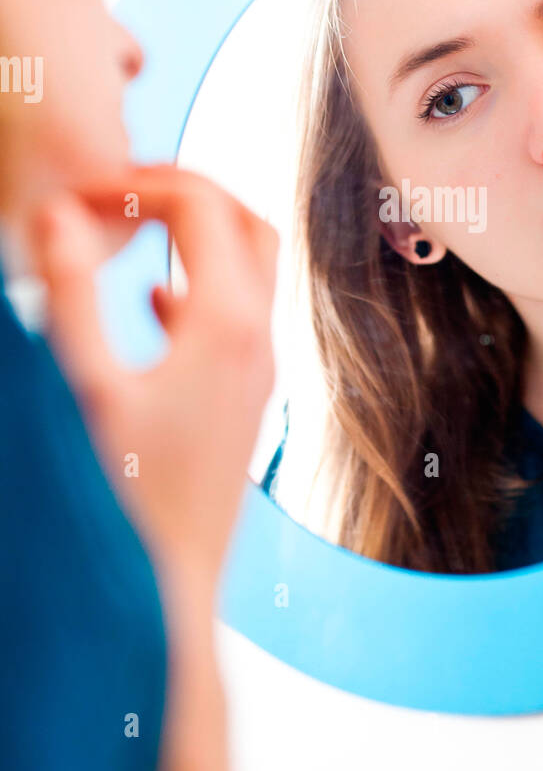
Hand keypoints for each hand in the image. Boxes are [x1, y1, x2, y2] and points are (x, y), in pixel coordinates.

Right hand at [28, 164, 278, 602]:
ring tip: (131, 231)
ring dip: (200, 235)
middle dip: (187, 192)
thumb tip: (55, 213)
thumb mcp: (83, 386)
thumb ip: (68, 294)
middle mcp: (258, 339)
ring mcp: (259, 371)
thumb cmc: (121, 498)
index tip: (86, 196)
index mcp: (226, 322)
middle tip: (120, 195)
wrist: (167, 587)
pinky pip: (239, 316)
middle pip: (245, 222)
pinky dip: (201, 285)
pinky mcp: (246, 399)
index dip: (141, 183)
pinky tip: (152, 301)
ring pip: (252, 267)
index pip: (200, 204)